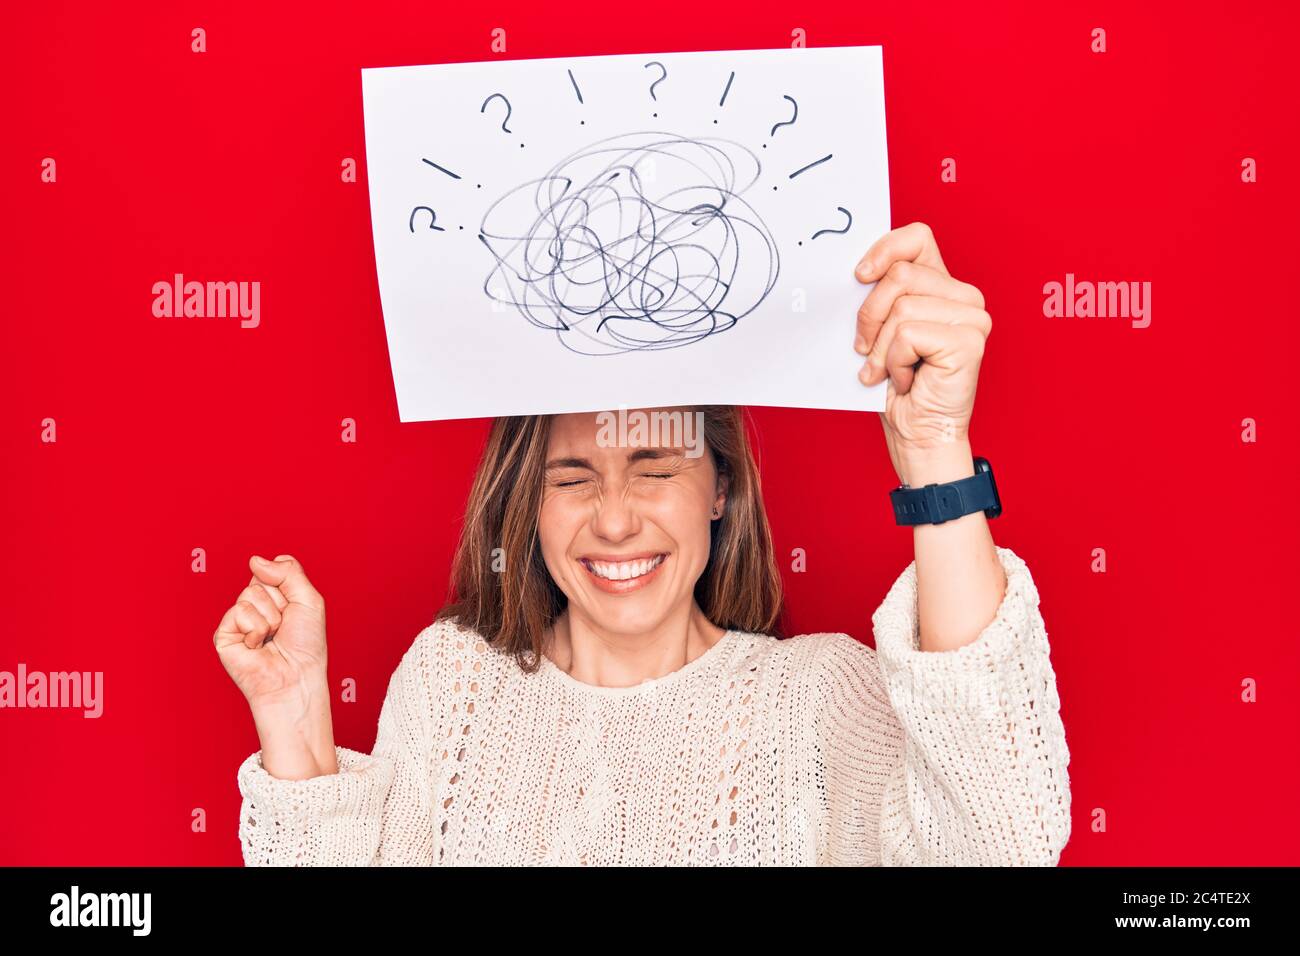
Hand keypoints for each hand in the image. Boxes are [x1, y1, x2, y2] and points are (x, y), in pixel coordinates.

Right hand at [213, 554, 335, 777]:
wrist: (296, 679)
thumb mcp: (309, 600)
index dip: (288, 586)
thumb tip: (255, 560)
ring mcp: (237, 621)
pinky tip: (257, 646)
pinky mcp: (224, 635)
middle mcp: (254, 607)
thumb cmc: (305, 647)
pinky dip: (255, 629)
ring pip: (250, 595)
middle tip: (283, 627)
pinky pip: (238, 612)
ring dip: (269, 618)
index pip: (273, 569)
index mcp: (274, 598)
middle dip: (279, 603)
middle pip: (261, 580)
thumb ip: (288, 572)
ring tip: (271, 638)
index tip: (295, 610)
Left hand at [852, 222, 991, 484]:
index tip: (858, 276)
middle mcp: (963, 295)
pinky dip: (895, 362)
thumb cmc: (896, 386)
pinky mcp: (969, 340)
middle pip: (899, 275)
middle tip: (867, 350)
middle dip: (869, 316)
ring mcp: (972, 316)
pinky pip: (909, 334)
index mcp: (941, 285)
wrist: (915, 434)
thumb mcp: (878, 331)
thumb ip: (876, 295)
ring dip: (881, 348)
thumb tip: (851, 272)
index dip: (883, 250)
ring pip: (900, 307)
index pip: (916, 238)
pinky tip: (906, 380)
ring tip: (889, 370)